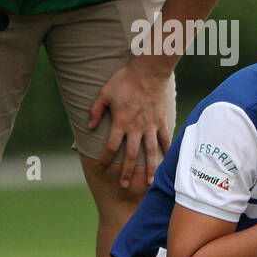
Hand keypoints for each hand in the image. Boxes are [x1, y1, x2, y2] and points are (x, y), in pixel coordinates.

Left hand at [89, 60, 173, 187]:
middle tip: (124, 185)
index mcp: (121, 122)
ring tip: (150, 182)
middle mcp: (136, 128)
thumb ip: (95, 110)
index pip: (111, 146)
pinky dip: (167, 150)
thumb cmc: (125, 80)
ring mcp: (151, 125)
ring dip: (150, 168)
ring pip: (151, 152)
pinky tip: (168, 161)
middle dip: (127, 172)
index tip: (101, 167)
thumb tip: (89, 127)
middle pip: (132, 155)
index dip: (105, 158)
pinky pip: (165, 138)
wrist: (149, 71)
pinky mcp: (162, 120)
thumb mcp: (104, 93)